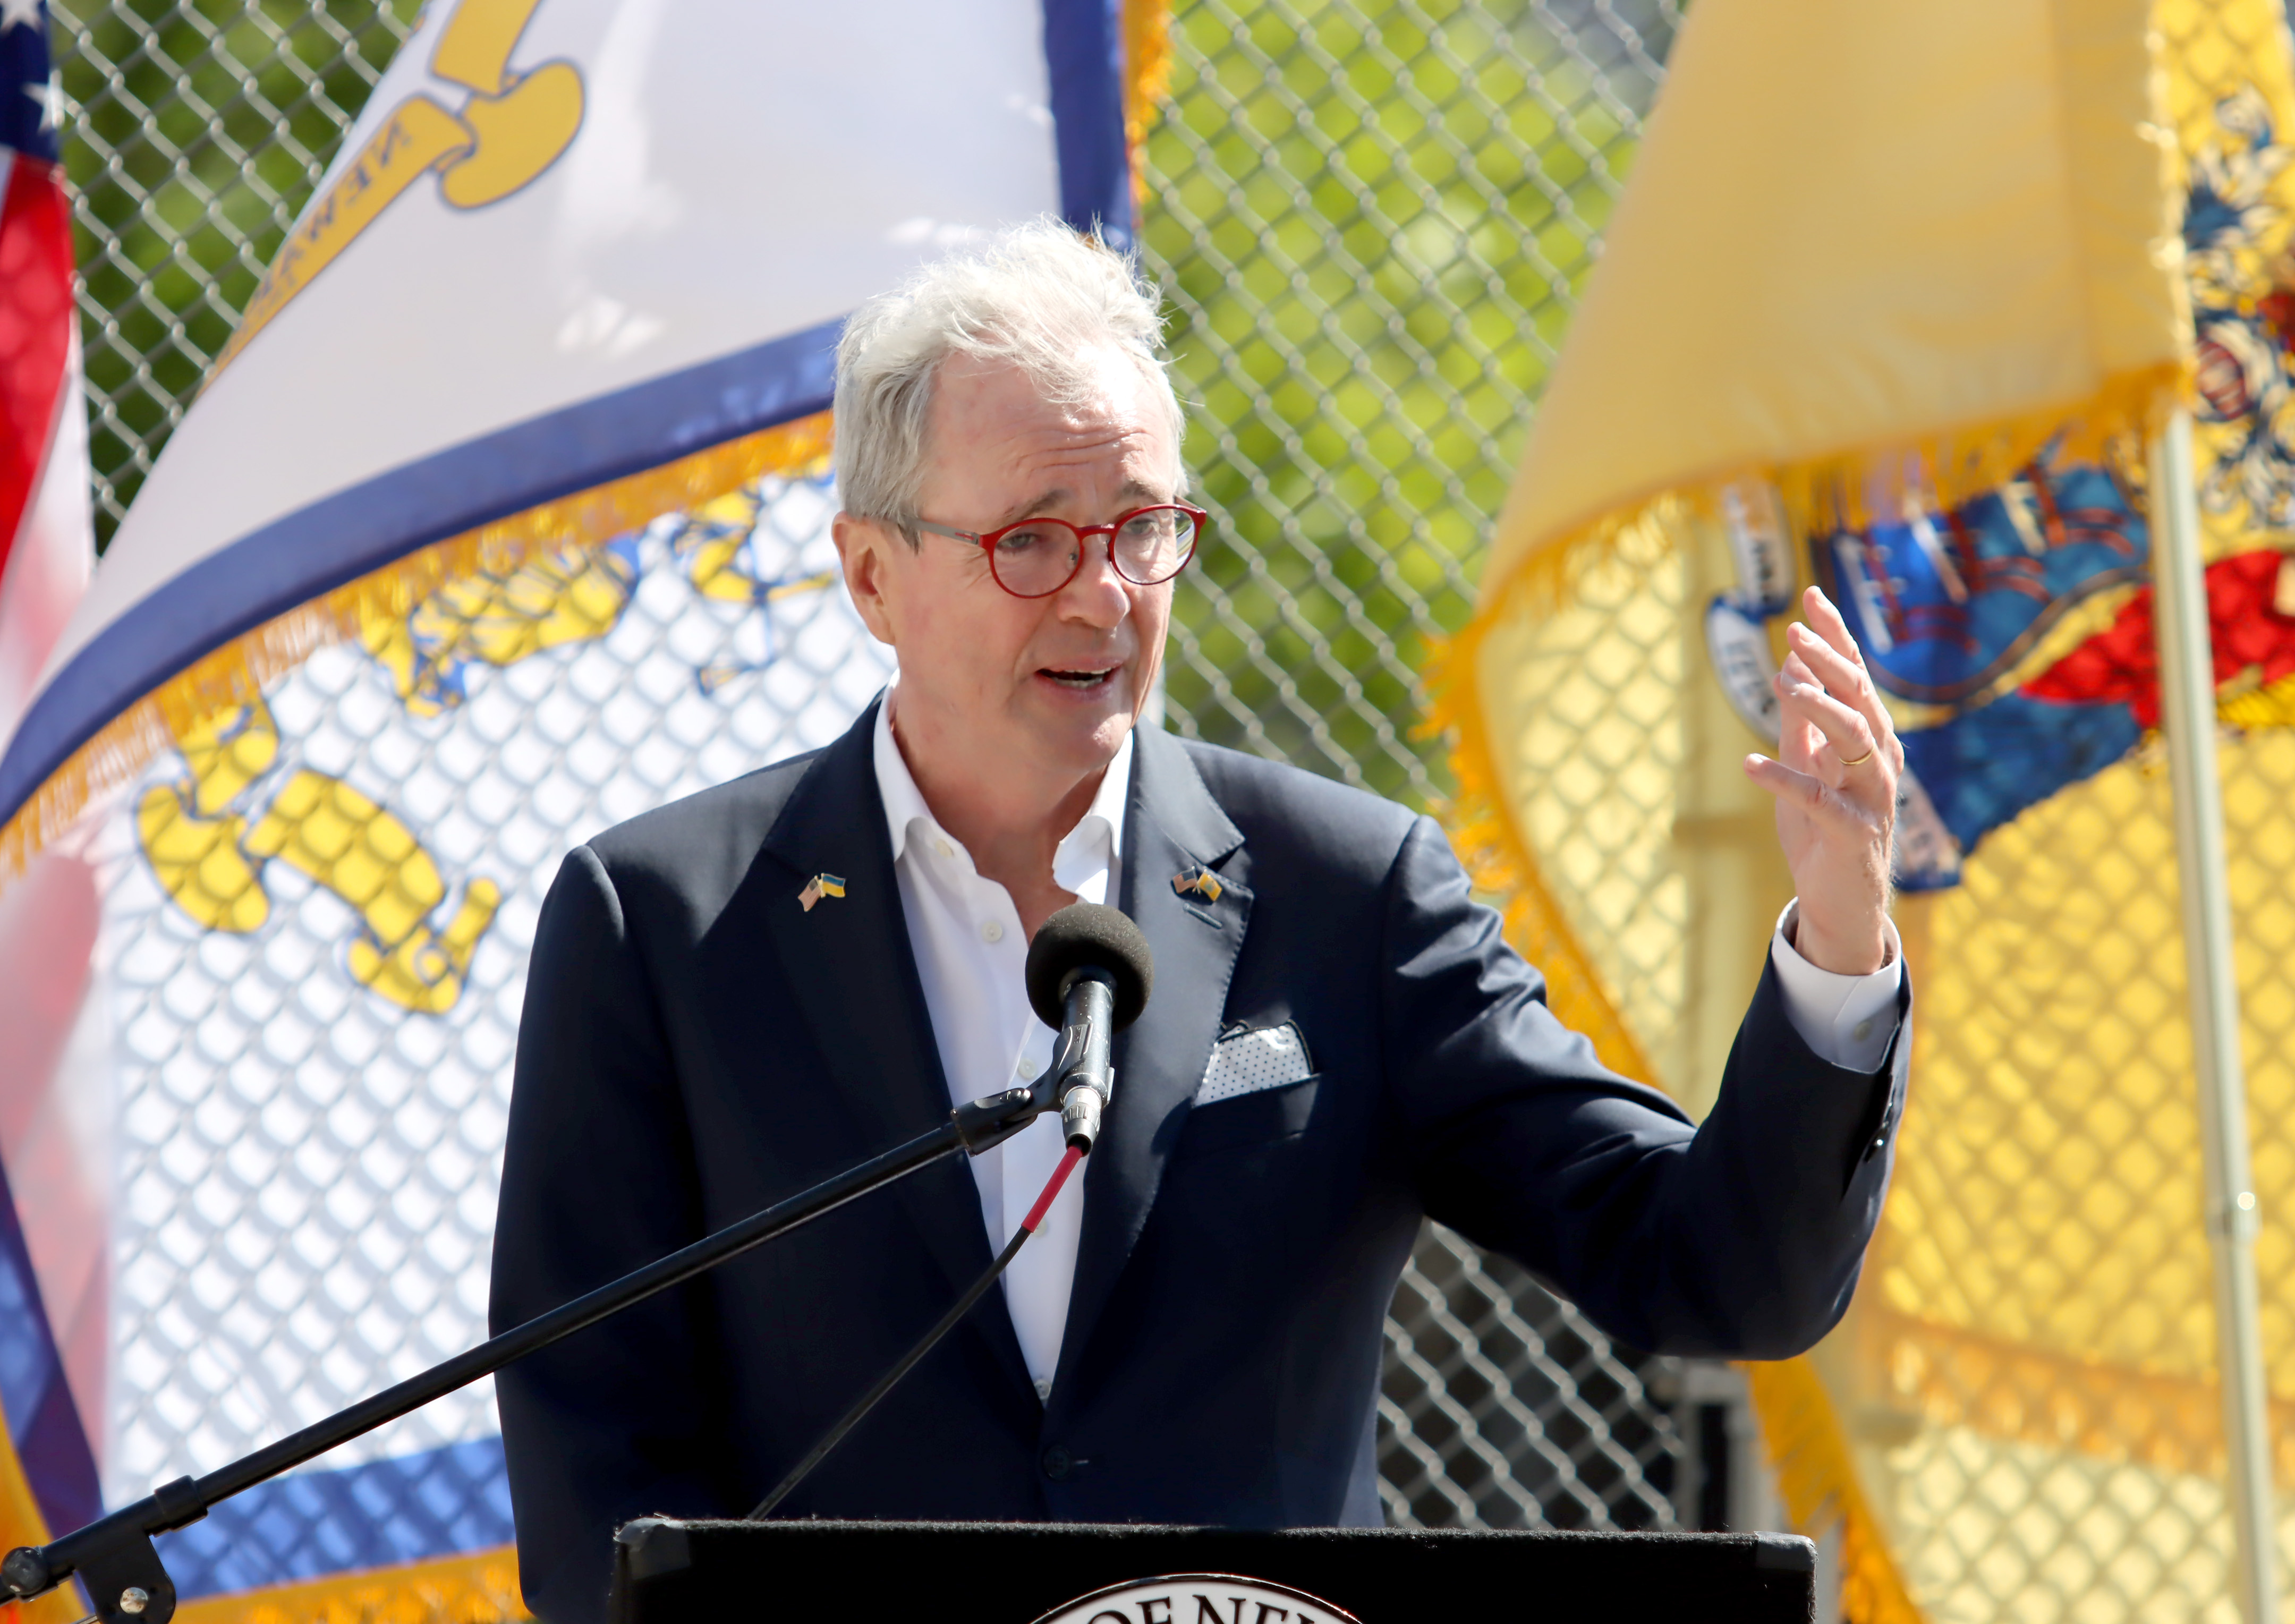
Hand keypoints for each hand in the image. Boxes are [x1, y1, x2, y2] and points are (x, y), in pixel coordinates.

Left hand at [1744, 586, 1901, 975]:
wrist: (1840, 901)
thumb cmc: (1820, 829)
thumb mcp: (1804, 767)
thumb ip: (1800, 723)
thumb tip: (1789, 668)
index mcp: (1868, 739)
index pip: (1855, 677)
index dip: (1836, 636)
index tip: (1810, 595)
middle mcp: (1879, 761)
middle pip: (1860, 699)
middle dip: (1829, 661)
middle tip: (1793, 632)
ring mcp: (1871, 798)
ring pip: (1855, 740)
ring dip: (1818, 708)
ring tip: (1780, 682)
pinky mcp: (1852, 834)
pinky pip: (1820, 800)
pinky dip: (1784, 779)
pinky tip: (1750, 764)